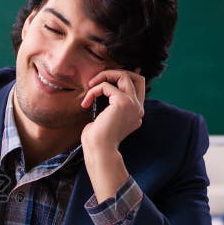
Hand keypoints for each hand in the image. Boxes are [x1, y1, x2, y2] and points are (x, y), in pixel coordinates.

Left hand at [79, 69, 144, 201]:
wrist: (99, 150)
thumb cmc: (97, 140)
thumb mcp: (104, 120)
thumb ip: (108, 107)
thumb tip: (103, 92)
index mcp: (136, 113)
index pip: (138, 88)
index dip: (123, 78)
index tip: (103, 79)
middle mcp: (138, 108)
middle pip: (136, 77)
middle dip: (116, 73)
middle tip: (97, 81)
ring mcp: (133, 104)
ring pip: (124, 76)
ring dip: (104, 76)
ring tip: (90, 86)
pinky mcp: (123, 102)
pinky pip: (107, 86)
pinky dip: (94, 91)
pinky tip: (86, 103)